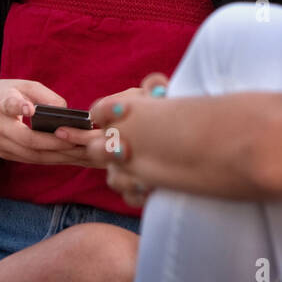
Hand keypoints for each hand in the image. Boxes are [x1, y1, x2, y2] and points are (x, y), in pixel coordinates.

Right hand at [0, 79, 91, 165]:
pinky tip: (70, 157)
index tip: (29, 108)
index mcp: (0, 103)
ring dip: (57, 156)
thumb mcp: (19, 85)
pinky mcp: (6, 155)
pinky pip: (32, 159)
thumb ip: (42, 94)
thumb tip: (66, 109)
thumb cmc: (2, 95)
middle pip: (27, 139)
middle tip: (77, 141)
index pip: (8, 105)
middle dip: (54, 143)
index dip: (19, 107)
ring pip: (32, 155)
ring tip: (80, 152)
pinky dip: (52, 159)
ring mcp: (0, 145)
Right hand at [87, 72, 170, 206]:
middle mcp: (114, 144)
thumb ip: (155, 87)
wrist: (182, 140)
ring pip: (115, 178)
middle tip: (124, 150)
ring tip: (143, 180)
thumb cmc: (161, 111)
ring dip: (125, 180)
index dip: (104, 113)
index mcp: (116, 119)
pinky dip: (138, 196)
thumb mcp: (157, 96)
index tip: (121, 110)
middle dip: (106, 151)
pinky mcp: (137, 187)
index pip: (99, 114)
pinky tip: (150, 191)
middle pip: (98, 149)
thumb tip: (157, 85)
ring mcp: (123, 168)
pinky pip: (131, 197)